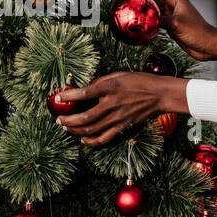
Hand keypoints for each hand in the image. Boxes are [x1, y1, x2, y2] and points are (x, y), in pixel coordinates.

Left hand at [55, 72, 171, 146]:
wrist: (158, 94)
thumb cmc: (138, 81)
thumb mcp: (117, 75)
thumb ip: (99, 82)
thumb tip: (83, 89)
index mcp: (110, 87)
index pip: (84, 93)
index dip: (68, 96)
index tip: (58, 97)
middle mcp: (112, 104)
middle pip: (84, 117)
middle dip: (67, 120)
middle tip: (58, 119)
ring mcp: (118, 118)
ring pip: (91, 130)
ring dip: (75, 130)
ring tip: (66, 128)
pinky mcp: (123, 127)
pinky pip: (104, 138)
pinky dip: (91, 141)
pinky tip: (83, 139)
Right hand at [138, 0, 216, 60]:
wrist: (207, 45)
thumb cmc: (198, 32)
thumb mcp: (176, 24)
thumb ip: (159, 19)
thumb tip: (144, 17)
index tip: (135, 1)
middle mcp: (173, 5)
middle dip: (142, 3)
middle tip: (131, 10)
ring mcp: (171, 15)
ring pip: (153, 9)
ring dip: (145, 13)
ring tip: (135, 18)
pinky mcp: (170, 25)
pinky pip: (156, 20)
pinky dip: (149, 22)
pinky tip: (143, 27)